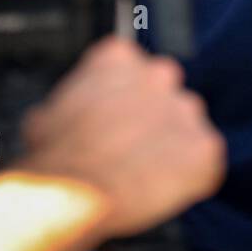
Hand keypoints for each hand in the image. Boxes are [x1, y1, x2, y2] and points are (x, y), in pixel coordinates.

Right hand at [18, 36, 226, 237]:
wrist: (70, 193)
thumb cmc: (53, 158)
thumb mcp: (46, 115)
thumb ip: (72, 104)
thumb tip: (63, 117)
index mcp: (120, 57)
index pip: (133, 71)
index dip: (123, 102)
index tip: (115, 122)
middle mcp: (160, 74)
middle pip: (164, 95)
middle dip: (151, 121)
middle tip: (131, 150)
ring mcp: (186, 110)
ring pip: (185, 128)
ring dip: (171, 149)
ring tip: (142, 175)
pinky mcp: (205, 148)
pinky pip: (204, 164)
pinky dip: (188, 181)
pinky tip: (161, 192)